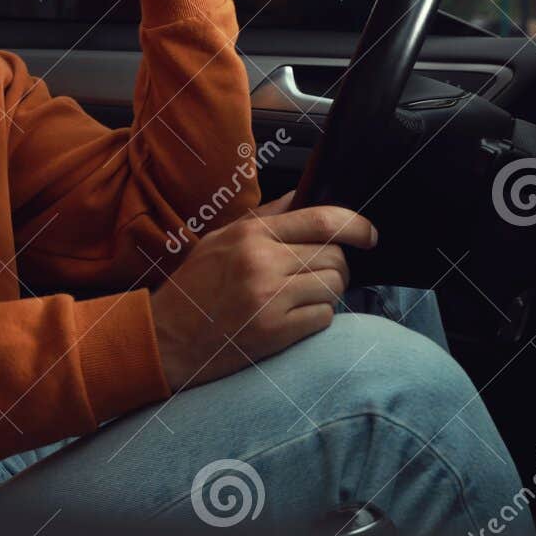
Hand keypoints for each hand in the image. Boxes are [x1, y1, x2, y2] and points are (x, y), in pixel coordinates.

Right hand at [149, 191, 377, 390]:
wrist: (165, 337)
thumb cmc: (194, 287)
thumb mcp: (221, 239)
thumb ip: (266, 218)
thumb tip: (304, 198)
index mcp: (251, 234)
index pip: (321, 219)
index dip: (356, 225)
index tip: (369, 234)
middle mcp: (262, 263)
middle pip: (334, 257)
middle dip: (338, 266)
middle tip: (321, 275)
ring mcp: (269, 299)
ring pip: (333, 288)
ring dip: (327, 293)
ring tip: (302, 298)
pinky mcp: (274, 333)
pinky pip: (323, 318)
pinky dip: (316, 318)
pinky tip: (293, 318)